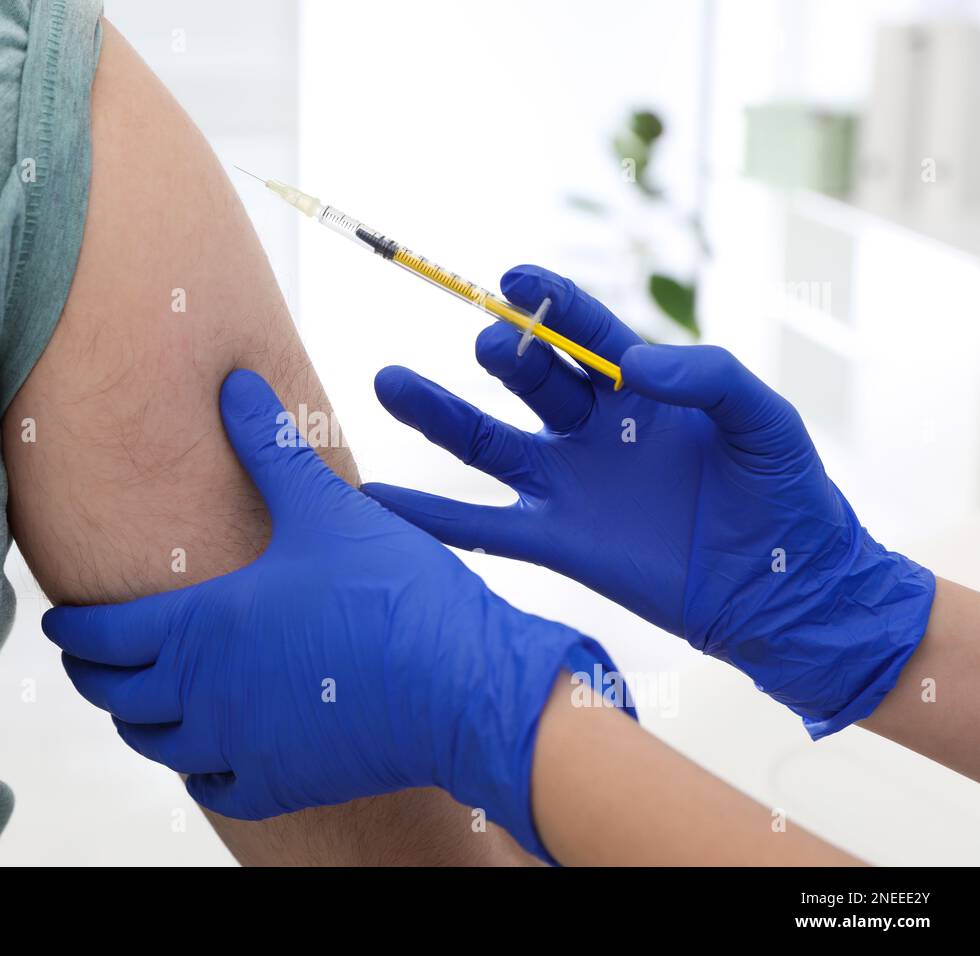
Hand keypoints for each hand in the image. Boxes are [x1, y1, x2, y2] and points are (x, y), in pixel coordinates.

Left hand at [41, 369, 623, 860]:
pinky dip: (196, 770)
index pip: (106, 634)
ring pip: (157, 744)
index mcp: (203, 626)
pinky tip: (203, 756)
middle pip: (117, 694)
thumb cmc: (390, 593)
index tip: (58, 623)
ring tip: (135, 701)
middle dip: (92, 675)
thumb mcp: (324, 506)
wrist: (459, 685)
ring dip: (136, 721)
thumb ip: (269, 446)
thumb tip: (234, 383)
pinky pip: (214, 787)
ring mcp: (241, 745)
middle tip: (84, 660)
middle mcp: (205, 694)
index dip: (73, 628)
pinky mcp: (283, 781)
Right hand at [363, 264, 934, 737]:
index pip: (586, 333)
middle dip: (507, 353)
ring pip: (488, 441)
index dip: (550, 302)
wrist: (789, 593)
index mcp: (642, 391)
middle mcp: (594, 431)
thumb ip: (711, 377)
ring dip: (439, 414)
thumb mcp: (765, 420)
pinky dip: (431, 515)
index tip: (515, 276)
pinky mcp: (558, 542)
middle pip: (530, 378)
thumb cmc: (787, 498)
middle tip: (492, 342)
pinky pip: (484, 524)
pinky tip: (381, 497)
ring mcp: (569, 486)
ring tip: (389, 382)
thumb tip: (633, 363)